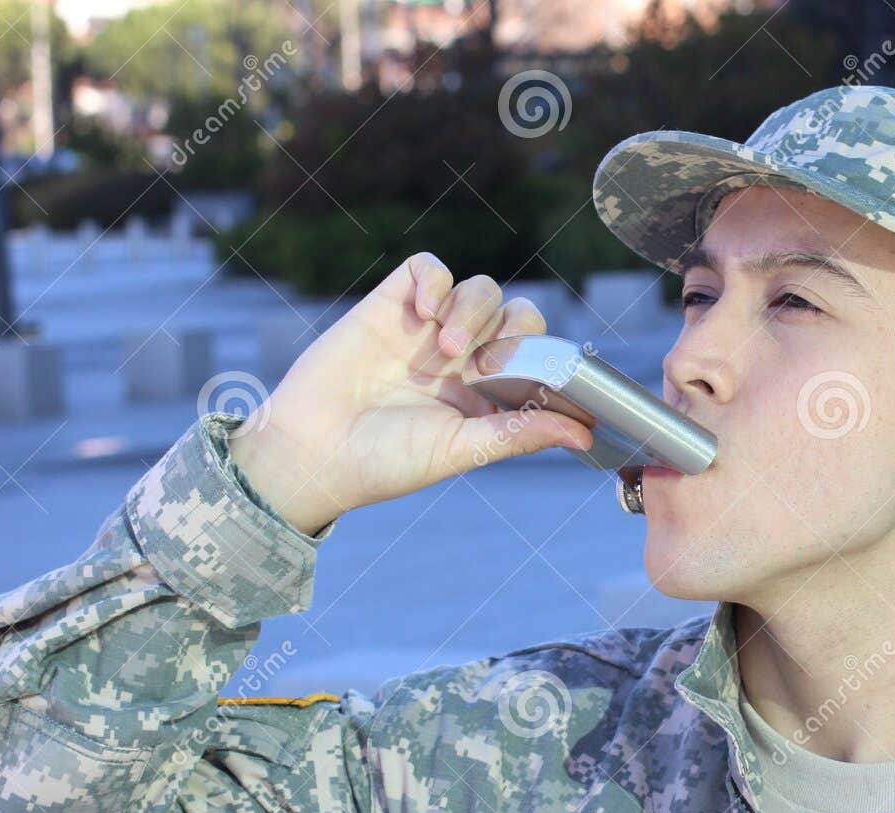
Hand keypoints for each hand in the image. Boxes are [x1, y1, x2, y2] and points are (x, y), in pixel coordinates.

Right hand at [227, 252, 592, 535]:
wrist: (312, 452)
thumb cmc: (385, 462)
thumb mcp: (461, 451)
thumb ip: (519, 434)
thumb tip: (583, 433)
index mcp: (488, 395)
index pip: (540, 358)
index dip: (549, 361)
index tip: (546, 382)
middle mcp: (464, 359)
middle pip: (517, 315)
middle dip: (514, 332)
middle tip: (485, 366)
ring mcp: (428, 330)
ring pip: (480, 289)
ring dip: (474, 311)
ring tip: (446, 349)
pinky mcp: (391, 305)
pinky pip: (428, 267)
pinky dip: (436, 281)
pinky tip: (423, 314)